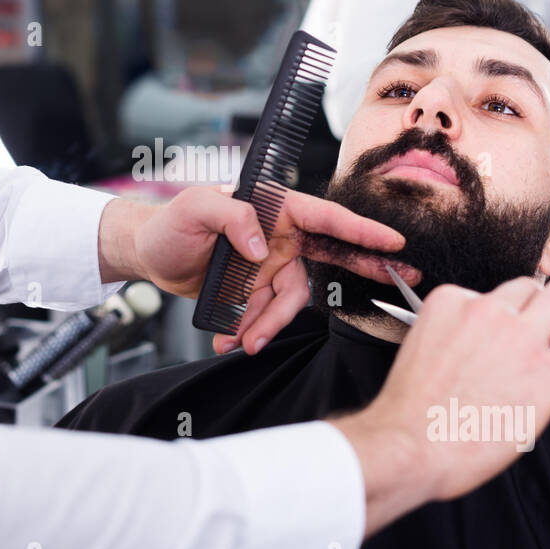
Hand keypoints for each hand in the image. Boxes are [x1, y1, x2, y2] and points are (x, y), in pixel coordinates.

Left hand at [97, 187, 410, 354]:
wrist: (150, 255)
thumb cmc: (171, 222)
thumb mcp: (194, 208)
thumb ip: (231, 215)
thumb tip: (261, 245)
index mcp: (273, 209)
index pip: (324, 217)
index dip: (360, 230)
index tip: (391, 242)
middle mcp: (279, 238)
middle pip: (331, 254)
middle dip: (365, 267)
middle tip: (399, 279)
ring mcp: (270, 267)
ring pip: (290, 301)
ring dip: (269, 324)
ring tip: (242, 340)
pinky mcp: (256, 292)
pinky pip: (264, 316)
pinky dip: (248, 330)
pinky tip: (227, 339)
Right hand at [327, 274, 549, 536]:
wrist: (407, 446)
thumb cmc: (410, 415)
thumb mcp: (421, 352)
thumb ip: (457, 339)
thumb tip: (488, 353)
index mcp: (450, 303)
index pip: (495, 294)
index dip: (511, 318)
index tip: (515, 339)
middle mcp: (486, 310)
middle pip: (536, 285)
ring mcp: (518, 335)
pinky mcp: (546, 370)